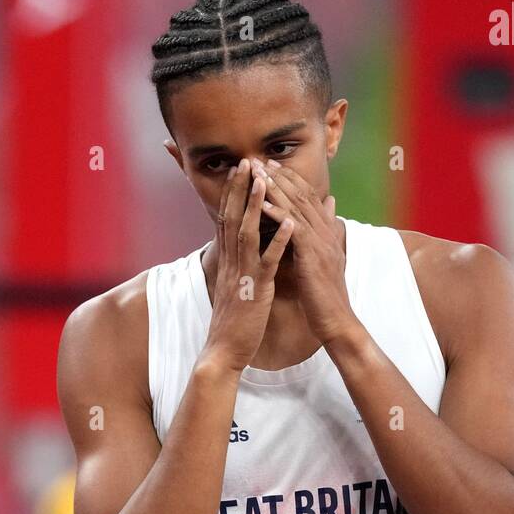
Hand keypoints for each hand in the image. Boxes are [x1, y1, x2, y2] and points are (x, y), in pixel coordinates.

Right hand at [199, 158, 293, 372]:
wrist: (224, 351)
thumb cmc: (234, 322)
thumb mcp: (237, 288)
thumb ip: (241, 267)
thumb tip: (245, 254)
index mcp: (229, 262)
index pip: (228, 220)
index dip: (233, 194)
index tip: (239, 171)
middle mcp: (232, 263)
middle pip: (233, 218)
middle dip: (240, 189)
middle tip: (247, 161)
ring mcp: (243, 275)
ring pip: (247, 233)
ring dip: (256, 205)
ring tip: (264, 181)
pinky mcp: (256, 290)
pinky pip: (267, 262)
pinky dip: (277, 241)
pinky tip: (288, 223)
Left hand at [251, 159, 360, 345]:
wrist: (336, 321)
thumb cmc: (325, 296)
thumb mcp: (325, 261)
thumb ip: (322, 236)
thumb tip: (327, 212)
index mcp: (326, 233)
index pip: (307, 198)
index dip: (290, 181)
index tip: (271, 167)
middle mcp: (325, 233)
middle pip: (301, 196)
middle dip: (280, 177)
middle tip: (259, 160)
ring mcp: (320, 243)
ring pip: (297, 208)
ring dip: (275, 188)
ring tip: (257, 173)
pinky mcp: (313, 256)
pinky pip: (294, 229)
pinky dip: (278, 214)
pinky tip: (262, 203)